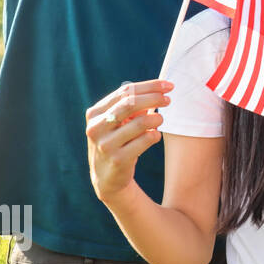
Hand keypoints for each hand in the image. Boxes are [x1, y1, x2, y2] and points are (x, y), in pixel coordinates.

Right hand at [86, 79, 171, 202]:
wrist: (106, 178)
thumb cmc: (117, 142)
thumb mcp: (118, 122)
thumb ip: (133, 106)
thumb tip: (159, 91)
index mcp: (95, 113)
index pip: (124, 92)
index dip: (149, 86)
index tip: (169, 86)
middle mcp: (96, 128)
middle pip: (130, 104)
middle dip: (154, 98)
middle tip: (169, 99)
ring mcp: (106, 144)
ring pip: (140, 122)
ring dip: (156, 118)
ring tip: (159, 120)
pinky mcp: (118, 159)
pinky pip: (146, 140)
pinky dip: (155, 134)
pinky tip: (154, 135)